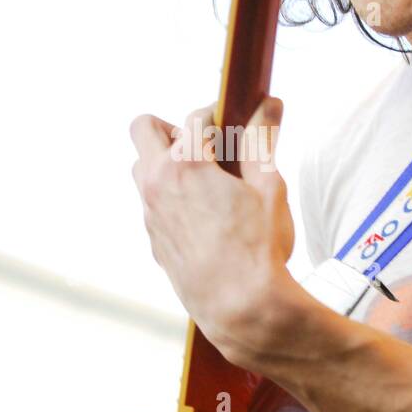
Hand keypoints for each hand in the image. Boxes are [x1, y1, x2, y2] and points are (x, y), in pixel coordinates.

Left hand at [128, 96, 296, 363]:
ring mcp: (151, 215)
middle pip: (145, 129)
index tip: (234, 121)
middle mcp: (157, 185)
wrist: (241, 308)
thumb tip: (269, 104)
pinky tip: (205, 216)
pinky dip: (170, 198)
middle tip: (207, 144)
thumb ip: (262, 140)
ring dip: (166, 162)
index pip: (195, 117)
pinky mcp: (154, 241)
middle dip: (173, 127)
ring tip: (206, 179)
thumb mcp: (269, 186)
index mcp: (186, 165)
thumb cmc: (257, 249)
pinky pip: (152, 205)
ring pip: (142, 169)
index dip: (219, 114)